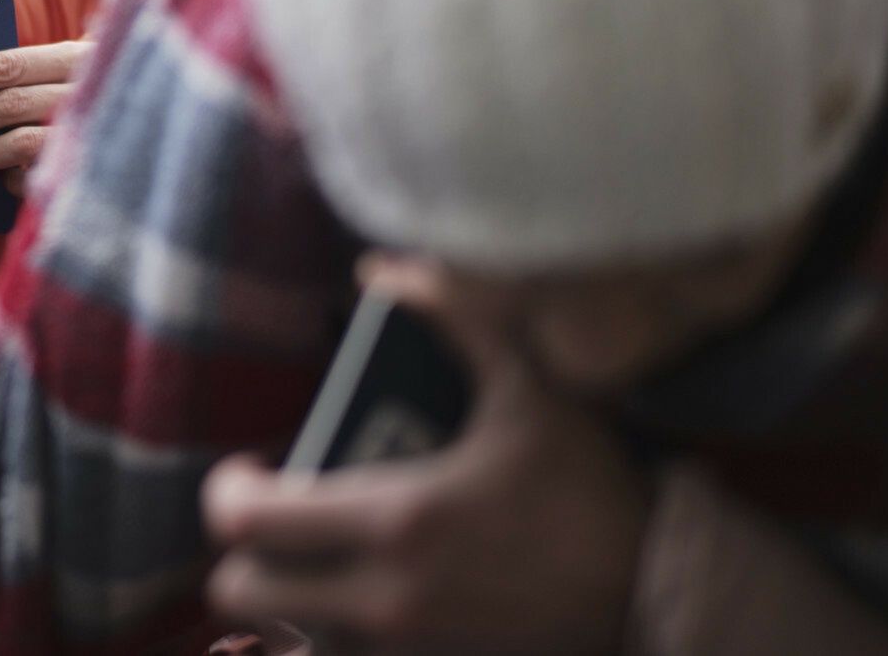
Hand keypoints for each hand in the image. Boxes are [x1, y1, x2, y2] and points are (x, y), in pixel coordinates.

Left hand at [0, 40, 90, 196]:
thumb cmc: (88, 99)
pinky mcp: (91, 170)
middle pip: (6, 103)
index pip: (3, 64)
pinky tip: (5, 179)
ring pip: (20, 142)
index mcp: (73, 57)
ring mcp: (92, 131)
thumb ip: (22, 79)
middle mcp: (85, 89)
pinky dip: (13, 180)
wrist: (145, 125)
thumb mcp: (63, 76)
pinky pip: (38, 178)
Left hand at [200, 257, 648, 655]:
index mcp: (395, 520)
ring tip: (317, 560)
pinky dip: (335, 634)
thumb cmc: (587, 489)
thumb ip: (454, 316)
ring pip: (290, 636)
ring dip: (288, 601)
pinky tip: (365, 596)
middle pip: (244, 593)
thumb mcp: (527, 388)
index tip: (252, 471)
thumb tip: (382, 269)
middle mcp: (383, 597)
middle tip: (278, 520)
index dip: (228, 494)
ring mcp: (404, 647)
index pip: (248, 522)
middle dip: (244, 555)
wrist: (660, 592)